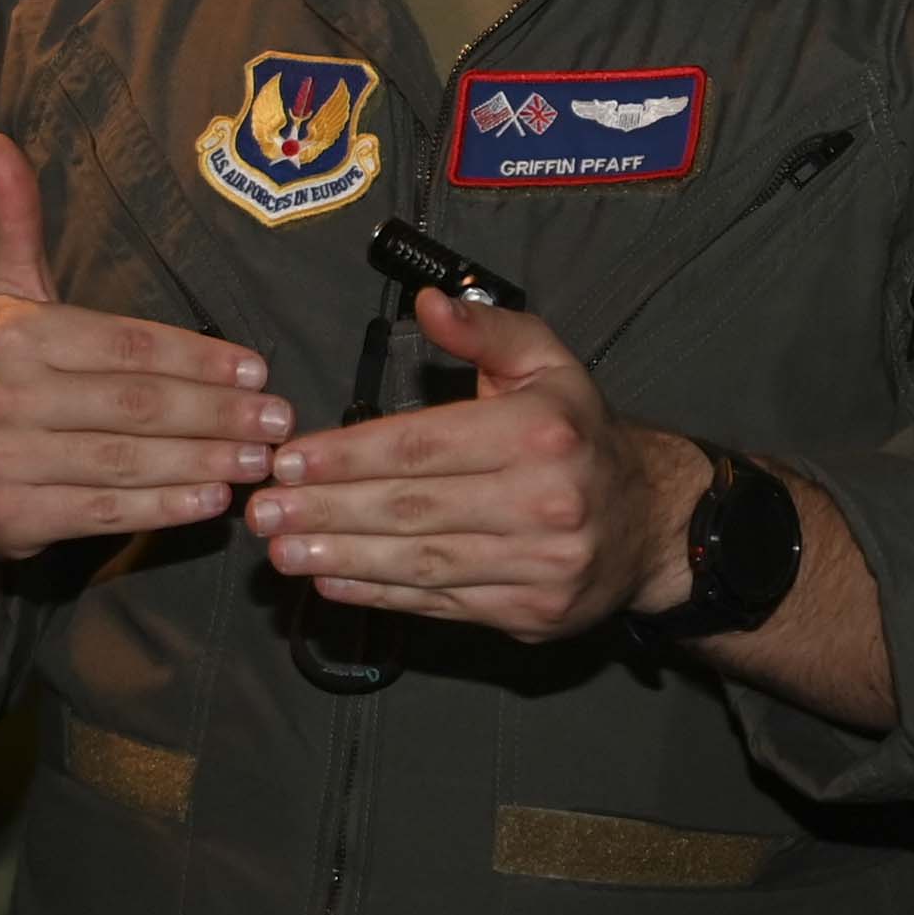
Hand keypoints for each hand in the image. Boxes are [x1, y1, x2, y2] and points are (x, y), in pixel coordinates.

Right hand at [0, 132, 293, 562]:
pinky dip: (164, 508)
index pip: (128, 345)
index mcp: (14, 334)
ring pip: (128, 460)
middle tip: (278, 419)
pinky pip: (106, 510)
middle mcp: (5, 395)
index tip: (258, 369)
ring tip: (259, 460)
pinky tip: (212, 500)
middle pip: (137, 404)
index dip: (198, 358)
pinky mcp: (15, 518)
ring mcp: (8, 461)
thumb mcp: (1, 297)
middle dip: (217, 413)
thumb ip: (15, 222)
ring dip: (204, 461)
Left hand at [247, 286, 705, 641]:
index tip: (290, 460)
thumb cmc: (579, 433)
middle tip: (263, 510)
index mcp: (541, 432)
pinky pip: (442, 604)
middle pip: (412, 508)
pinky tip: (333, 580)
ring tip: (282, 550)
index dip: (349, 456)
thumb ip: (485, 330)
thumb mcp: (547, 362)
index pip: (422, 445)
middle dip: (328, 510)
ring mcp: (540, 566)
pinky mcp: (532, 613)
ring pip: (421, 564)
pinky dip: (381, 596)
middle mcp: (544, 502)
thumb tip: (429, 301)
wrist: (650, 522)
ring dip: (343, 558)